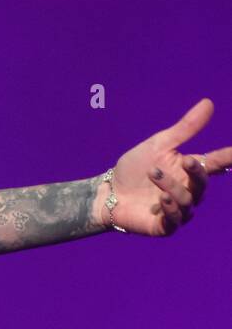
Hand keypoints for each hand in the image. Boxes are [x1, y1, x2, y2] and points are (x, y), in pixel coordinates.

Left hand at [103, 97, 231, 235]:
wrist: (108, 191)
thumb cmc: (135, 167)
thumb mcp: (159, 144)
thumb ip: (185, 128)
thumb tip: (209, 103)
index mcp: (188, 170)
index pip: (215, 164)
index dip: (228, 158)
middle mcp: (187, 191)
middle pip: (202, 184)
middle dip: (197, 172)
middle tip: (186, 160)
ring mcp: (177, 210)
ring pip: (187, 200)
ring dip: (171, 186)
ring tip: (153, 173)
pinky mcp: (164, 226)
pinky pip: (176, 220)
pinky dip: (171, 208)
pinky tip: (161, 199)